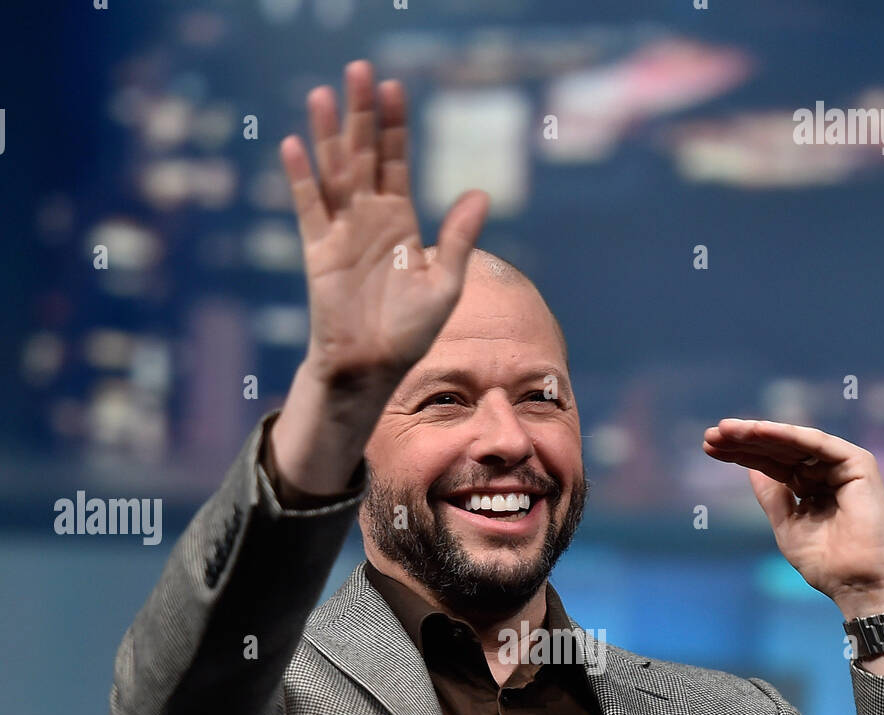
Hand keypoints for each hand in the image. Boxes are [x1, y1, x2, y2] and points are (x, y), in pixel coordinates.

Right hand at [279, 60, 488, 385]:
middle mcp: (368, 219)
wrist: (373, 367)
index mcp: (400, 222)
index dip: (396, 127)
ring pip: (333, 173)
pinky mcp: (318, 251)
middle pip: (363, 155)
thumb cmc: (410, 332)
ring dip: (326, 135)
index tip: (395, 88)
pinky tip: (295, 145)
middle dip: (361, 114)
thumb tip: (480, 193)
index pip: (396, 162)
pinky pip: (309, 208)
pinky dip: (302, 179)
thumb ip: (457, 239)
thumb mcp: (444, 285)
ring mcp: (341, 232)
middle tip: (359, 70)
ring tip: (323, 94)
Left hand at [702, 418, 883, 617]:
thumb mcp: (786, 525)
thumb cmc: (827, 563)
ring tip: (725, 430)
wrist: (858, 583)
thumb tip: (750, 470)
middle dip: (743, 441)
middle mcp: (826, 472)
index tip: (708, 449)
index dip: (740, 455)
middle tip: (709, 436)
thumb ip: (772, 496)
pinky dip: (785, 435)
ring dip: (758, 433)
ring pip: (793, 442)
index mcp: (811, 487)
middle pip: (778, 450)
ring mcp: (842, 465)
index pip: (771, 464)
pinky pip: (814, 443)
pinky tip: (757, 431)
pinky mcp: (857, 463)